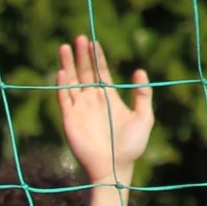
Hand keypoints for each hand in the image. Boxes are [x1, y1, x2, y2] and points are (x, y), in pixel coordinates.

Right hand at [57, 36, 152, 205]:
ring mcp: (80, 109)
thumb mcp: (144, 118)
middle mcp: (92, 101)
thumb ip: (143, 95)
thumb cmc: (131, 146)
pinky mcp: (70, 120)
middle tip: (79, 37)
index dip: (97, 57)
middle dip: (81, 55)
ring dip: (68, 64)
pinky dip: (62, 85)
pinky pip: (64, 98)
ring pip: (71, 81)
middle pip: (84, 72)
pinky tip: (61, 71)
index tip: (94, 42)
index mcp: (108, 98)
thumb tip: (140, 71)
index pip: (101, 72)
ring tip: (65, 47)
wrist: (114, 168)